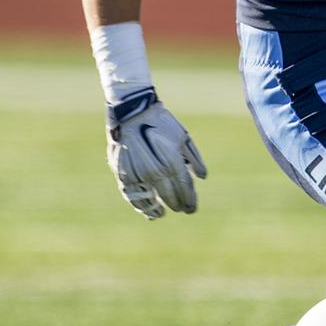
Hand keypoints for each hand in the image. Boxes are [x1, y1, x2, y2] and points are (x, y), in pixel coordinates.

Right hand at [106, 89, 206, 218]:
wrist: (131, 113)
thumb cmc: (160, 123)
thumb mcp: (183, 137)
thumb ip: (194, 159)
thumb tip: (202, 177)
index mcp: (172, 162)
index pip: (185, 189)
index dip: (190, 200)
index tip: (192, 208)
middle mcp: (156, 172)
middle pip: (170, 196)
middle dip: (179, 205)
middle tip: (183, 210)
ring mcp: (138, 175)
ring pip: (150, 200)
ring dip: (157, 210)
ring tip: (163, 213)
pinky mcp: (123, 175)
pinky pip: (132, 196)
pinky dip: (140, 205)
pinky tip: (147, 209)